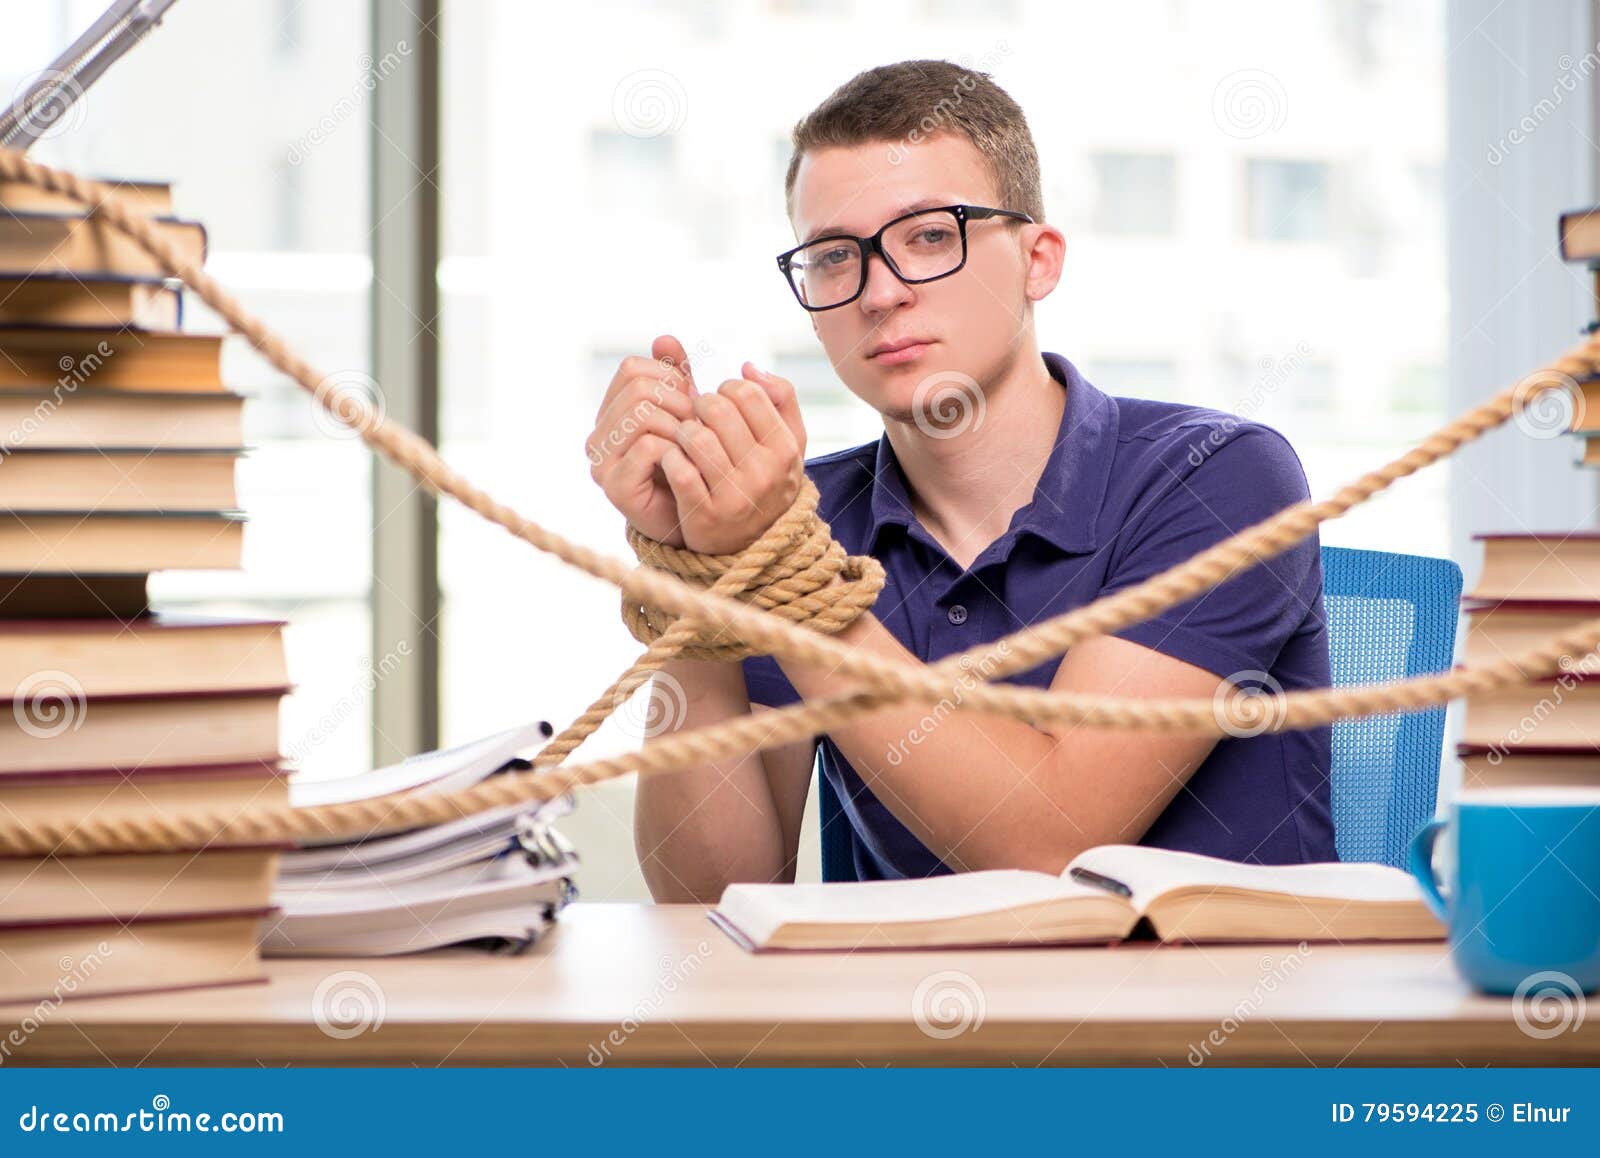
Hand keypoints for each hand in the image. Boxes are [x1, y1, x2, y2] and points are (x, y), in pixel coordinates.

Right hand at [587, 334, 698, 546]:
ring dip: (680, 426)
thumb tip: (664, 338)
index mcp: (610, 414)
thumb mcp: (686, 412)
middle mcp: (598, 436)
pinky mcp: (615, 487)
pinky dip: (677, 450)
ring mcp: (602, 462)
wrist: (695, 519)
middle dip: (679, 403)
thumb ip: (675, 377)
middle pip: (639, 389)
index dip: (669, 378)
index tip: (689, 403)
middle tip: (697, 427)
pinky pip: (650, 447)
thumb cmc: (691, 464)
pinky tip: (688, 463)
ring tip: (694, 445)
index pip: (633, 369)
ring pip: (643, 414)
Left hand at [658, 362, 806, 554]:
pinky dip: (669, 458)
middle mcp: (765, 471)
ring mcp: (735, 495)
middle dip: (699, 407)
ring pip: (695, 436)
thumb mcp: (786, 442)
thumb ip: (780, 398)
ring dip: (683, 432)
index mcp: (785, 448)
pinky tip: (674, 461)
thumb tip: (749, 368)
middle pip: (716, 409)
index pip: (746, 392)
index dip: (725, 390)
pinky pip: (678, 468)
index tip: (721, 403)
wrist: (753, 544)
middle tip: (697, 418)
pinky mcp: (705, 514)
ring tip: (685, 439)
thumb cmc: (765, 479)